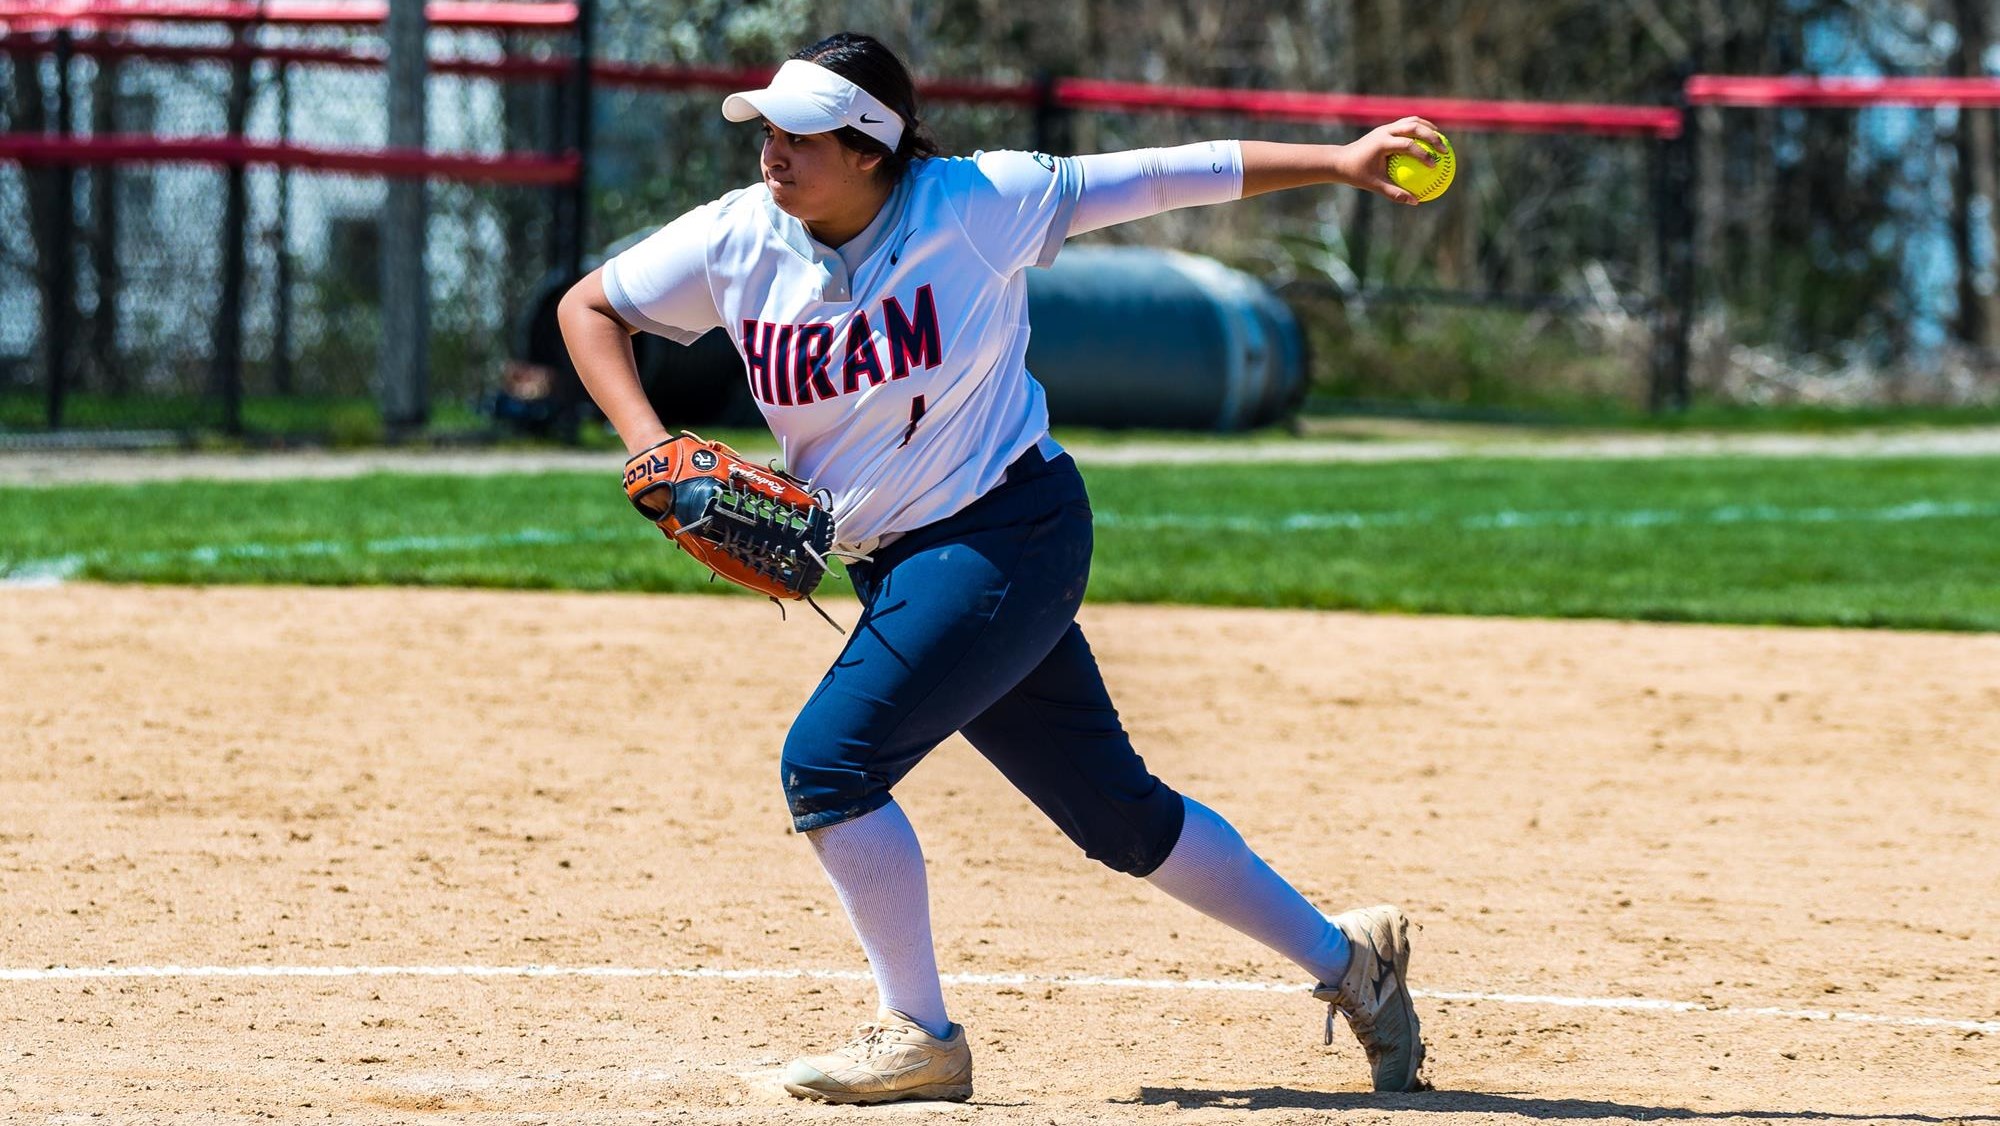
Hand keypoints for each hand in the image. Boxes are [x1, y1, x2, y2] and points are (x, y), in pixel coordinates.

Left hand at [1329, 116, 1447, 205]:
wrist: (1340, 160)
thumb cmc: (1356, 174)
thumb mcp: (1374, 186)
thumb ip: (1395, 193)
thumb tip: (1415, 201)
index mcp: (1381, 144)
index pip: (1407, 145)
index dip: (1423, 154)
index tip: (1433, 166)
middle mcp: (1384, 131)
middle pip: (1414, 127)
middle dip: (1432, 137)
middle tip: (1444, 150)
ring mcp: (1386, 127)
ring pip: (1412, 121)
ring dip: (1428, 128)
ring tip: (1442, 140)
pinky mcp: (1387, 128)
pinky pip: (1407, 124)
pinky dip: (1420, 129)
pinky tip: (1430, 140)